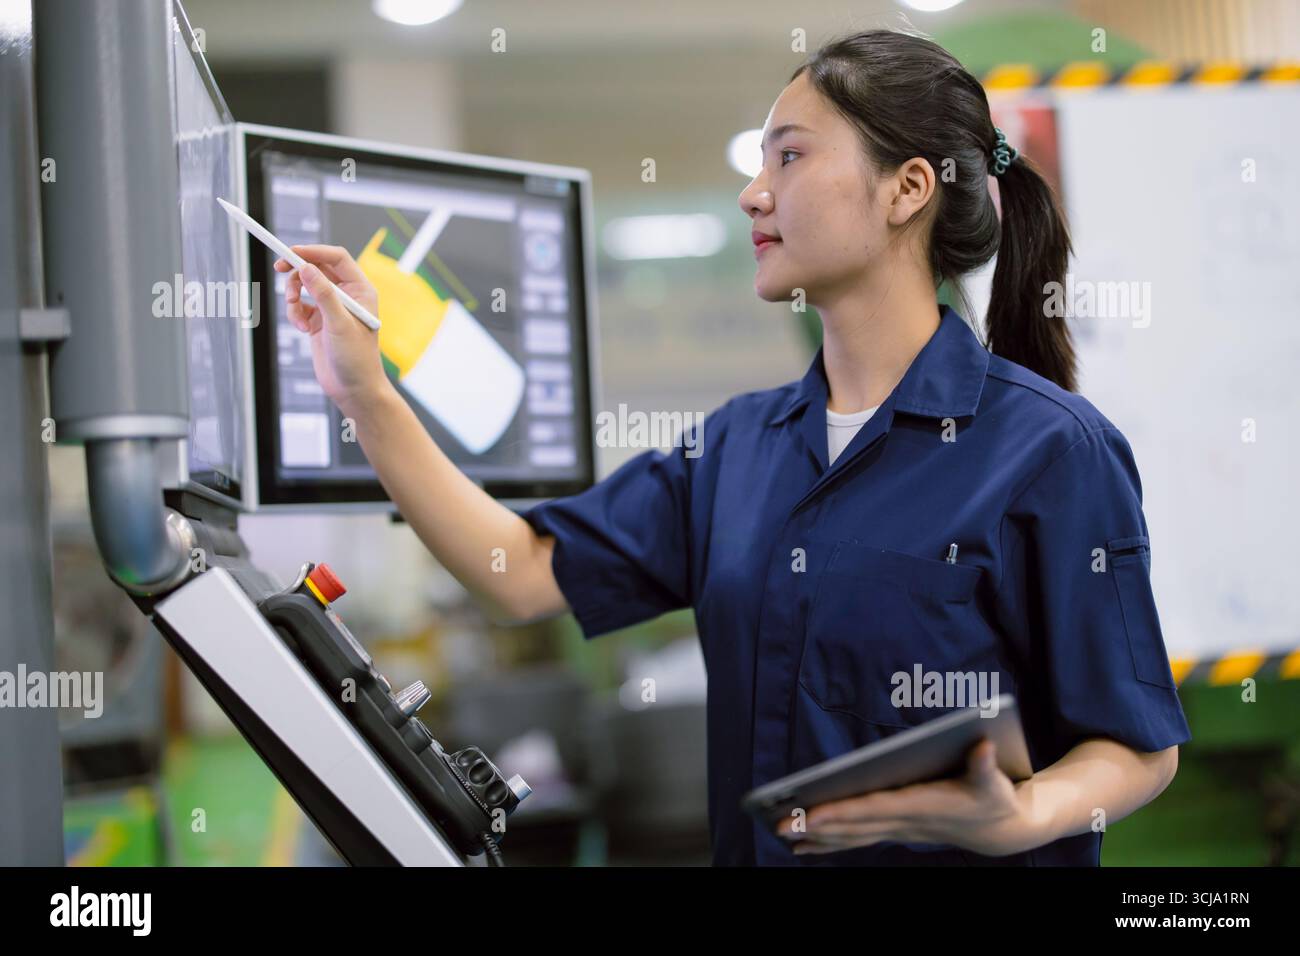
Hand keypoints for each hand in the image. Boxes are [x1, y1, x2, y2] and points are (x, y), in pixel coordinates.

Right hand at [274, 245, 387, 411]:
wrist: (353, 390)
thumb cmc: (356, 359)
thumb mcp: (339, 324)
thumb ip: (323, 294)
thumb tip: (306, 267)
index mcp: (360, 290)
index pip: (336, 258)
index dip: (314, 251)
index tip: (291, 252)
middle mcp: (347, 295)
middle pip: (317, 267)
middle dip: (297, 269)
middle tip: (278, 268)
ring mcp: (331, 308)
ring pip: (304, 286)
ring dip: (293, 296)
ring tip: (295, 312)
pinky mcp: (318, 321)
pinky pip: (299, 306)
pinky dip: (294, 314)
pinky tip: (302, 330)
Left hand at [775, 739, 1040, 857]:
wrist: (1002, 830)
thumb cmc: (995, 798)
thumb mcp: (995, 781)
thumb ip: (986, 764)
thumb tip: (981, 744)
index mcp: (920, 805)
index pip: (871, 809)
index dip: (840, 811)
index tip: (810, 813)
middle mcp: (904, 822)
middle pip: (853, 824)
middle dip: (816, 825)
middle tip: (780, 823)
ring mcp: (899, 829)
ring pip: (852, 835)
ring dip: (818, 837)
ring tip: (785, 836)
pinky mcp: (897, 830)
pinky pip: (859, 838)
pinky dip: (833, 841)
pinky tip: (808, 844)